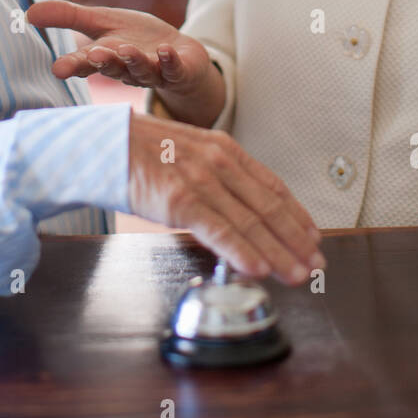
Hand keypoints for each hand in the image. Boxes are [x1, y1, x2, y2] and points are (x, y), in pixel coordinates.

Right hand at [26, 0, 224, 125]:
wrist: (180, 55)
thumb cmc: (136, 39)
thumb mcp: (102, 22)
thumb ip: (68, 17)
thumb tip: (27, 12)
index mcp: (105, 57)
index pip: (85, 62)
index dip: (73, 65)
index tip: (58, 69)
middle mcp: (126, 68)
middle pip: (112, 67)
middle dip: (102, 63)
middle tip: (92, 56)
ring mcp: (153, 71)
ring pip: (141, 69)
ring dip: (133, 61)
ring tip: (126, 50)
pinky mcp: (178, 70)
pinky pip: (174, 68)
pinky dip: (170, 61)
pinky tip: (166, 50)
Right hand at [128, 112, 325, 285]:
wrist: (102, 143)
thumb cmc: (141, 152)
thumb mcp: (189, 152)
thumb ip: (216, 176)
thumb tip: (239, 208)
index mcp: (225, 150)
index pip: (273, 186)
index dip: (297, 215)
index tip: (313, 236)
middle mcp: (219, 162)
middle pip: (268, 207)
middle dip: (296, 240)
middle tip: (315, 263)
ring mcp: (201, 180)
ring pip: (250, 222)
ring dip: (278, 252)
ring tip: (297, 274)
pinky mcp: (179, 200)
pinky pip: (218, 230)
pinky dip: (241, 251)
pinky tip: (258, 268)